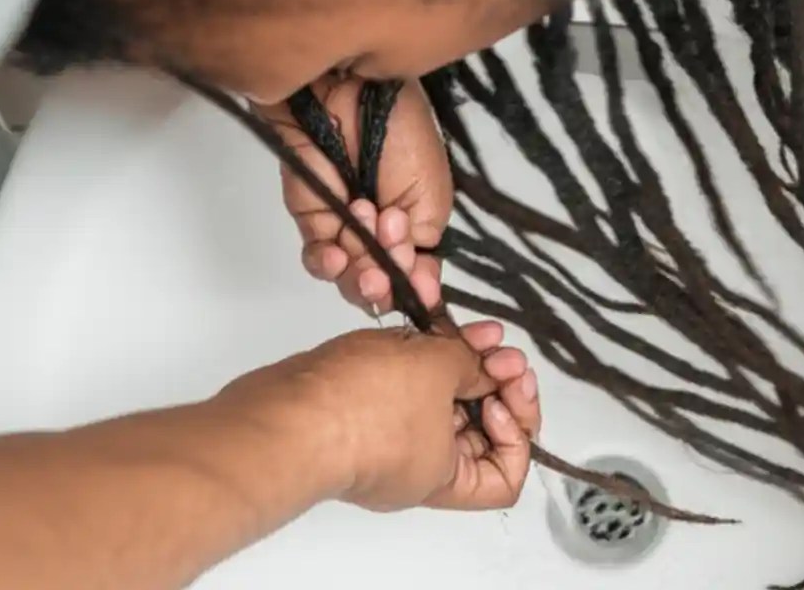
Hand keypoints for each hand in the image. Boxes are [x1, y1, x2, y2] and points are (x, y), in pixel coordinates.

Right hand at [218, 321, 540, 512]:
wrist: (282, 413)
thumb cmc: (362, 411)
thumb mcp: (438, 373)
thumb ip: (471, 364)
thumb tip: (486, 366)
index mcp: (446, 477)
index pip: (507, 474)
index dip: (521, 430)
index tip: (508, 391)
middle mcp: (419, 464)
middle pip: (477, 429)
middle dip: (493, 383)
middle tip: (500, 350)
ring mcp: (386, 435)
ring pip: (438, 400)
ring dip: (462, 363)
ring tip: (474, 331)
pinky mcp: (357, 407)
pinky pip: (403, 383)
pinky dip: (423, 356)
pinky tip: (434, 325)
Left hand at [259, 76, 453, 313]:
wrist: (351, 93)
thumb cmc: (401, 133)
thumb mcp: (431, 194)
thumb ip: (423, 243)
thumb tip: (419, 285)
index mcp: (414, 226)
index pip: (414, 276)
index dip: (417, 291)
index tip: (423, 294)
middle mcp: (378, 233)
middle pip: (380, 285)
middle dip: (388, 285)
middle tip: (392, 270)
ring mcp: (343, 226)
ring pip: (348, 278)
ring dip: (362, 276)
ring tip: (372, 253)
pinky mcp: (310, 216)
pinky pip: (317, 257)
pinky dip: (329, 264)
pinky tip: (340, 254)